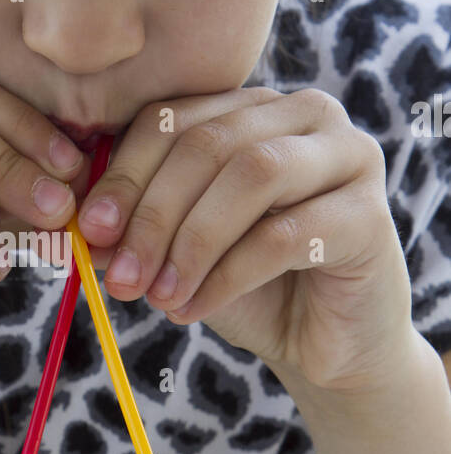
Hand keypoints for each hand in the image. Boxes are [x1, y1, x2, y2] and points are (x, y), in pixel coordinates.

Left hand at [75, 86, 414, 393]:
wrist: (324, 347)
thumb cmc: (246, 287)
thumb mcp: (179, 249)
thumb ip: (136, 225)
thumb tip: (82, 223)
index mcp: (252, 107)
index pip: (174, 119)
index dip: (124, 174)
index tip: (90, 231)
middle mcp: (307, 114)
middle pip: (209, 143)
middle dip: (153, 214)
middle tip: (120, 275)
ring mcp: (349, 157)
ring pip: (251, 175)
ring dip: (190, 242)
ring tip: (157, 296)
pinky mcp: (371, 215)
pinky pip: (285, 234)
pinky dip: (227, 275)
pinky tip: (193, 309)